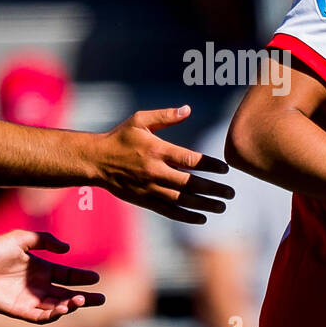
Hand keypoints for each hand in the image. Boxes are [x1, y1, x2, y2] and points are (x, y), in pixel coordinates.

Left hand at [0, 230, 104, 323]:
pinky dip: (52, 315)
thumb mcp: (22, 238)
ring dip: (70, 305)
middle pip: (67, 294)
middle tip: (101, 298)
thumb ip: (45, 240)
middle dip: (85, 298)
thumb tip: (68, 249)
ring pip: (56, 306)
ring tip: (79, 301)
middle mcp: (38, 286)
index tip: (96, 278)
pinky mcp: (19, 310)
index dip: (82, 278)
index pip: (68, 276)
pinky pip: (40, 316)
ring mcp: (29, 300)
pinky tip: (62, 308)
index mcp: (42, 269)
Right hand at [94, 105, 234, 223]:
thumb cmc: (119, 138)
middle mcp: (155, 171)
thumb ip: (165, 116)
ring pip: (182, 200)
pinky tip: (202, 218)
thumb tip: (188, 108)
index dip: (210, 165)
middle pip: (190, 183)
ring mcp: (149, 188)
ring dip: (204, 205)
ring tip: (222, 206)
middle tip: (231, 193)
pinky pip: (168, 211)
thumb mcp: (139, 120)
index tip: (225, 169)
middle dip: (213, 189)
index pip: (190, 160)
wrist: (94, 161)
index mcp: (157, 150)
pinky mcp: (144, 200)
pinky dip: (186, 216)